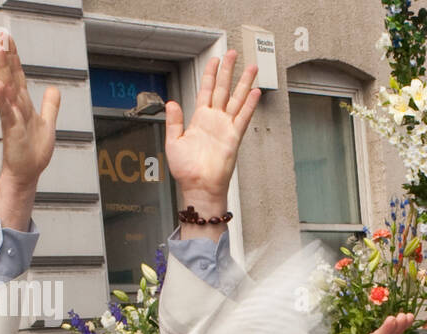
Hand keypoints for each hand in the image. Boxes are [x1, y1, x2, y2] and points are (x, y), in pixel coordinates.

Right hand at [0, 30, 58, 225]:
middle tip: (0, 35)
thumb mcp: (47, 123)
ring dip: (3, 68)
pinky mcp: (12, 129)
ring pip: (7, 88)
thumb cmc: (33, 151)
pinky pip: (7, 111)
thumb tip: (53, 89)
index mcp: (23, 104)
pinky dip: (3, 98)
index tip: (8, 38)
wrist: (27, 172)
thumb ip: (50, 106)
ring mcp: (13, 117)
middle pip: (10, 75)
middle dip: (6, 55)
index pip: (18, 75)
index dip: (15, 57)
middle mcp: (16, 107)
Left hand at [165, 53, 259, 218]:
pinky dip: (249, 104)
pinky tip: (255, 92)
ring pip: (236, 99)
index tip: (216, 60)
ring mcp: (225, 127)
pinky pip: (243, 117)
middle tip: (233, 53)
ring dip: (244, 82)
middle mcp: (214, 120)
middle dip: (228, 70)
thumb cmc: (187, 170)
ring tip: (251, 67)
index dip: (211, 74)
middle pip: (223, 89)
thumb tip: (172, 103)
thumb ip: (174, 121)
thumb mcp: (174, 142)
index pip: (207, 90)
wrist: (199, 187)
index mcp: (199, 119)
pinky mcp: (234, 137)